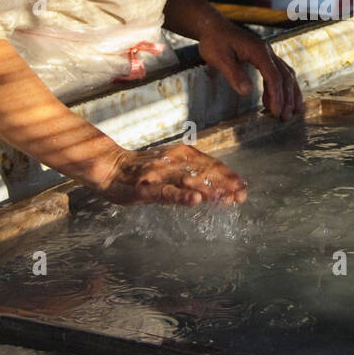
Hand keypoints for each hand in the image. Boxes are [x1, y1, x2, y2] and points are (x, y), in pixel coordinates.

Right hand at [95, 143, 246, 206]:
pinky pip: (166, 192)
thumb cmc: (143, 169)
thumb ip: (193, 174)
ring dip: (210, 190)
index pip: (211, 165)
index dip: (228, 177)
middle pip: (204, 173)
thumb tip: (220, 187)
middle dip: (224, 185)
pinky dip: (181, 196)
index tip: (243, 189)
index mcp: (182, 154)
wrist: (110, 167)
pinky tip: (195, 200)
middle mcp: (174, 161)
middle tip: (240, 196)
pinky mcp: (146, 188)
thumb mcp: (172, 166)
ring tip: (227, 198)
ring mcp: (160, 174)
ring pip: (189, 182)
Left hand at [199, 19, 303, 118]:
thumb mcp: (219, 58)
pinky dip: (283, 87)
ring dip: (291, 93)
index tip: (276, 112)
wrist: (213, 27)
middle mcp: (267, 52)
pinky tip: (280, 99)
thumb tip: (247, 92)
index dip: (277, 95)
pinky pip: (280, 73)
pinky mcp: (265, 58)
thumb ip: (234, 74)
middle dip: (288, 98)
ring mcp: (268, 54)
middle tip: (285, 117)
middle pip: (285, 76)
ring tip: (292, 111)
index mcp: (258, 51)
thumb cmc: (214, 41)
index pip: (273, 76)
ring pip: (286, 74)